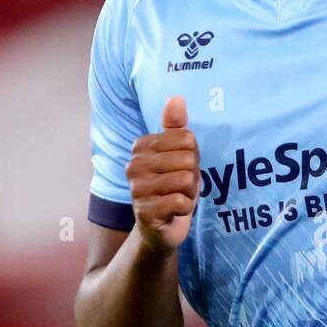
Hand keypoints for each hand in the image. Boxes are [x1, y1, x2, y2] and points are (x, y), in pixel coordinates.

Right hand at [125, 95, 200, 251]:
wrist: (160, 228)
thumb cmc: (171, 187)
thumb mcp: (178, 154)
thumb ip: (176, 127)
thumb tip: (176, 98)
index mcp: (141, 146)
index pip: (187, 139)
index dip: (193, 156)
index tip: (180, 168)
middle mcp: (134, 165)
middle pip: (187, 159)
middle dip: (192, 176)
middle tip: (181, 187)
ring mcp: (137, 189)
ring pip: (185, 180)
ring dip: (190, 193)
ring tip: (177, 197)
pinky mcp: (145, 212)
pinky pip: (181, 202)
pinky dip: (185, 208)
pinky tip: (174, 211)